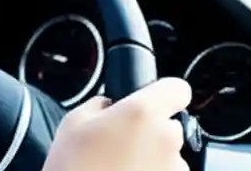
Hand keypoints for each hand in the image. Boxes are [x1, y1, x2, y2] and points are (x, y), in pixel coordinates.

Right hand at [42, 78, 192, 170]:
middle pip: (171, 126)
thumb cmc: (72, 170)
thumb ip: (101, 105)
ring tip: (122, 169)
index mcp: (143, 113)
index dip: (165, 94)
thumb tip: (111, 106)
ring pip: (169, 156)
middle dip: (152, 133)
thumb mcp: (73, 123)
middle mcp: (166, 139)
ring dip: (152, 159)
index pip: (178, 88)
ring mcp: (173, 169)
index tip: (154, 102)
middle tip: (123, 145)